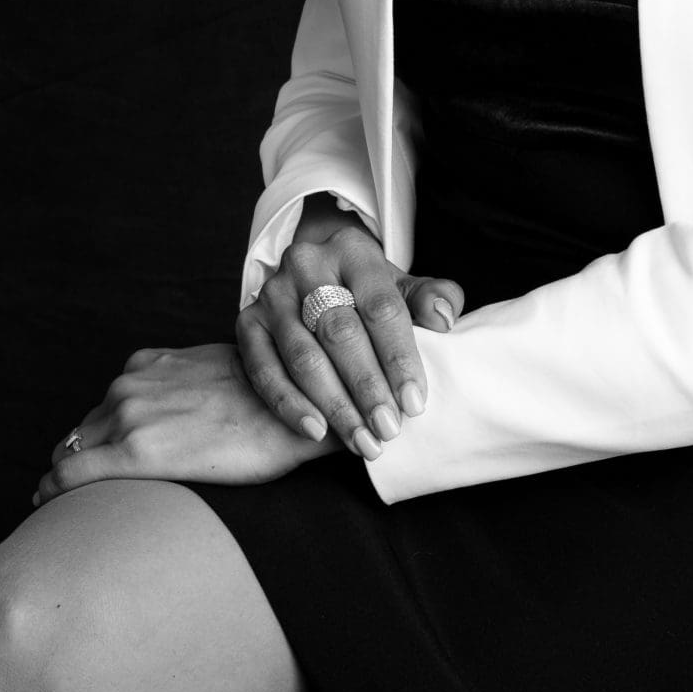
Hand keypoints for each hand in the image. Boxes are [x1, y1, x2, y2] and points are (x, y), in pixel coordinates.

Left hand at [33, 342, 328, 506]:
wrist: (294, 412)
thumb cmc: (268, 400)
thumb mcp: (215, 375)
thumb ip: (185, 387)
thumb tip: (187, 414)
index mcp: (146, 365)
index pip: (103, 406)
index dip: (91, 437)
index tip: (86, 459)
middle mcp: (130, 385)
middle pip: (82, 430)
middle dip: (78, 457)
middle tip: (79, 489)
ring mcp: (129, 416)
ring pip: (72, 450)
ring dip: (66, 473)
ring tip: (62, 503)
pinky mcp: (135, 452)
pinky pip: (71, 473)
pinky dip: (52, 488)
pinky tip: (44, 503)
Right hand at [236, 198, 464, 461]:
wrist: (315, 281)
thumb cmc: (369, 294)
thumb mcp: (403, 289)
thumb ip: (431, 300)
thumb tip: (445, 319)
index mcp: (353, 250)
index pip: (381, 306)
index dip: (399, 357)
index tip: (414, 402)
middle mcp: (307, 264)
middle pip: (340, 333)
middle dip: (367, 387)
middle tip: (388, 429)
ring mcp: (272, 293)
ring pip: (303, 356)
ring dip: (334, 405)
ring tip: (361, 441)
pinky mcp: (247, 321)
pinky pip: (264, 370)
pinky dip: (290, 404)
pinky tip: (316, 431)